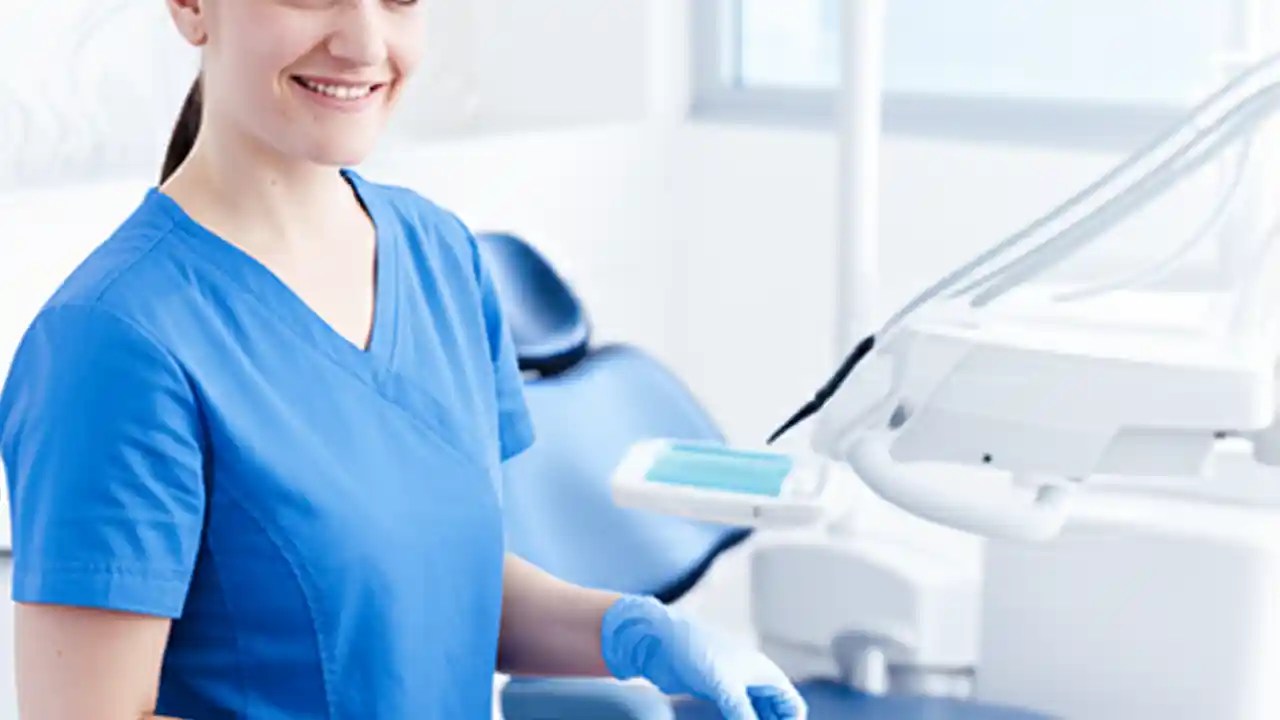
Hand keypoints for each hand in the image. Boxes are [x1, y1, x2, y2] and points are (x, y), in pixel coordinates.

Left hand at [600, 595, 806, 719]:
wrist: (659, 640)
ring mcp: (733, 686)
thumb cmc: (695, 650)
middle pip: (774, 713)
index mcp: (764, 672)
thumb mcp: (724, 686)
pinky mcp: (714, 694)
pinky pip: (733, 716)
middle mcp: (753, 679)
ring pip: (754, 716)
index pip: (792, 707)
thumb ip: (743, 715)